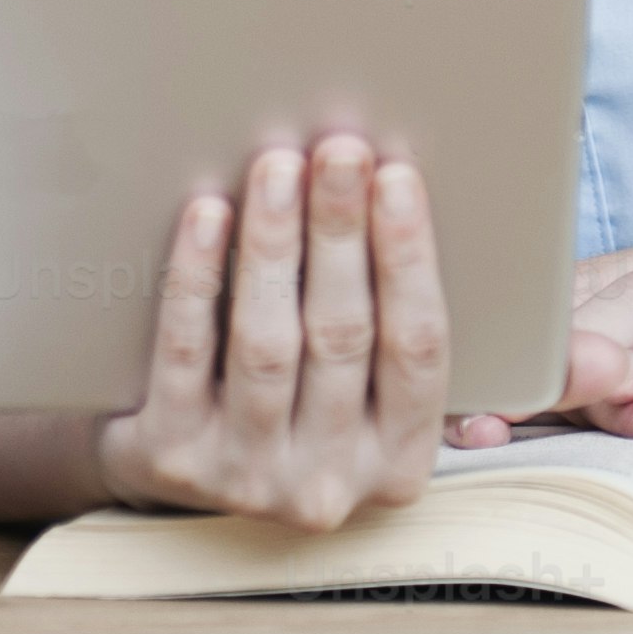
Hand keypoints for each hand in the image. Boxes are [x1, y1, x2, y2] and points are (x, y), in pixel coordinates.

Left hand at [88, 134, 456, 530]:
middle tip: (338, 151)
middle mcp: (329, 482)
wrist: (178, 470)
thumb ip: (409, 350)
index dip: (408, 258)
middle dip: (341, 231)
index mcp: (399, 463)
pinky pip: (186, 354)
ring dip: (274, 243)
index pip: (420, 350)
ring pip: (267, 342)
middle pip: (342, 336)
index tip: (397, 178)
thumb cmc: (294, 407)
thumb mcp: (368, 403)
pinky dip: (198, 278)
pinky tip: (207, 216)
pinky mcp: (174, 458)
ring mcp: (247, 477)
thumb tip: (458, 283)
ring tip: (276, 169)